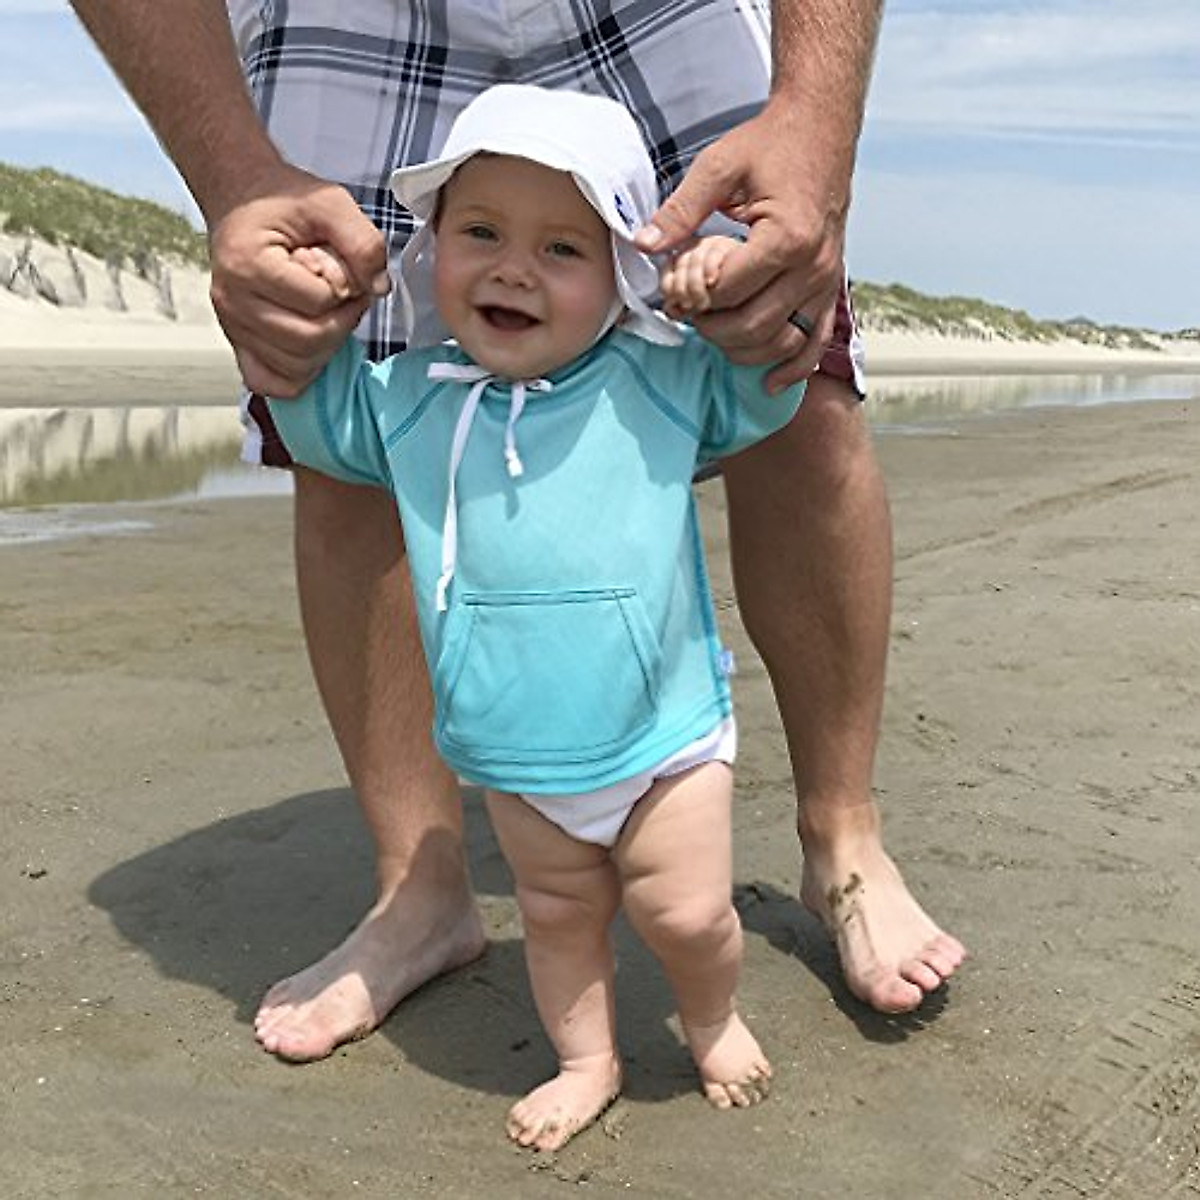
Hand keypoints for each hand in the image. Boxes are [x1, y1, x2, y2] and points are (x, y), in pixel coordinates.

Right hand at [208, 163, 390, 396]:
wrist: (241, 198)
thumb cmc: (283, 200)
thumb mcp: (331, 202)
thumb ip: (363, 242)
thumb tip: (379, 287)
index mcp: (248, 263)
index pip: (318, 303)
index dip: (346, 292)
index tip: (347, 273)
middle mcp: (232, 300)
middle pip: (307, 342)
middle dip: (341, 323)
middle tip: (346, 297)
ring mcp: (230, 325)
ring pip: (294, 367)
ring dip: (326, 347)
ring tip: (328, 313)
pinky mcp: (236, 342)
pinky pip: (269, 382)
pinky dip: (297, 374)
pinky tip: (310, 344)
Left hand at [636, 102, 848, 393]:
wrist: (822, 129)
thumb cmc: (771, 144)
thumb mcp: (718, 166)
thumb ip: (680, 210)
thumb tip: (644, 243)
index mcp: (786, 237)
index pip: (727, 291)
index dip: (692, 296)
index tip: (672, 287)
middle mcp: (812, 266)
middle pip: (751, 325)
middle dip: (710, 327)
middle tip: (686, 310)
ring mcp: (825, 281)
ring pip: (780, 341)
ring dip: (740, 347)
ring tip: (712, 329)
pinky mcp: (830, 287)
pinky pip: (815, 341)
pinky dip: (793, 367)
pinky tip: (768, 382)